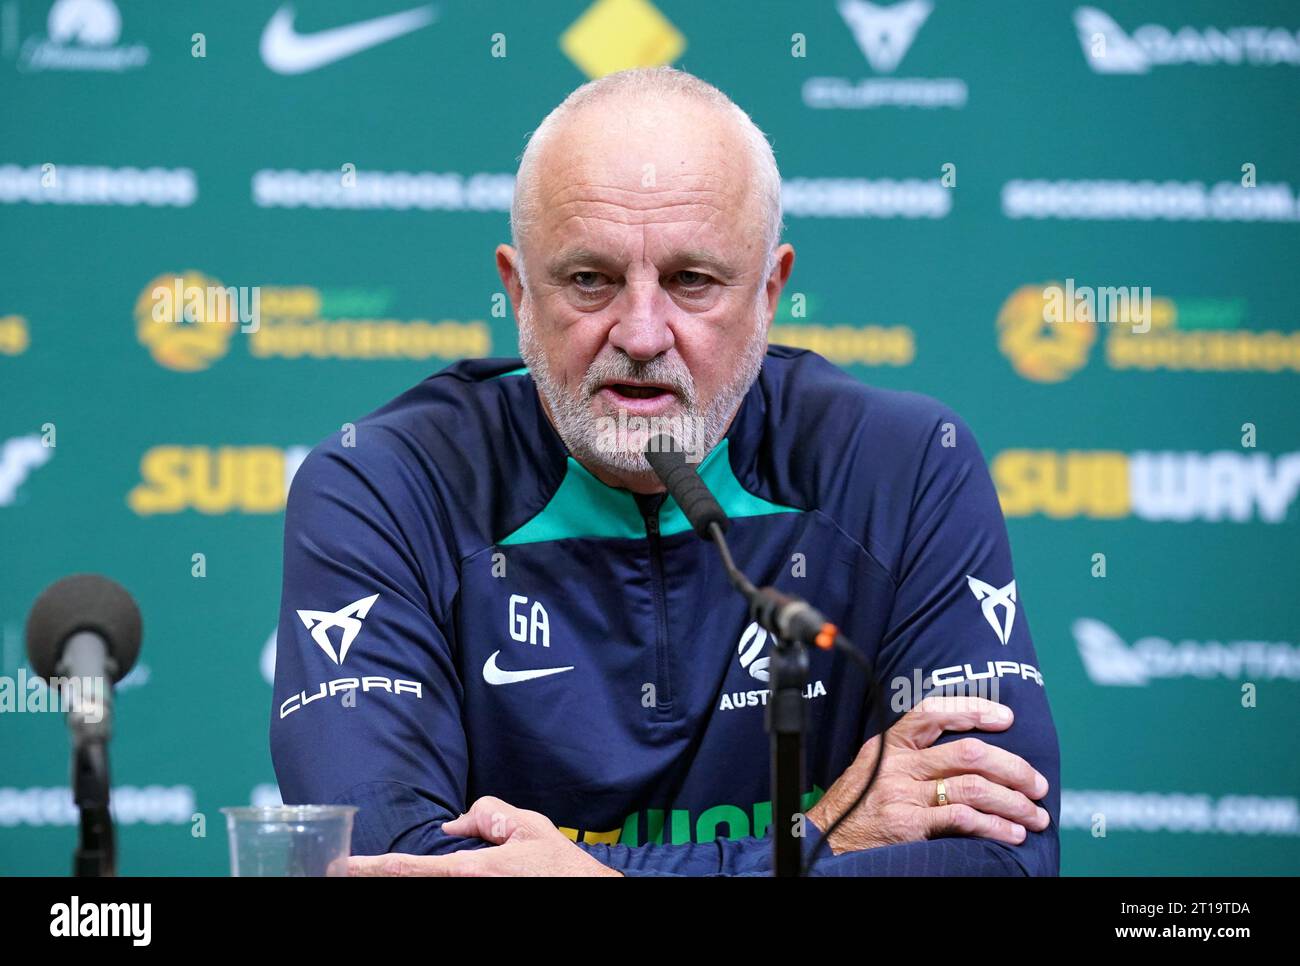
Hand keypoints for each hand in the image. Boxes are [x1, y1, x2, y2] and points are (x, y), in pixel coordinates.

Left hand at [348, 796, 622, 876]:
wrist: (587, 893)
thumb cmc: (560, 867)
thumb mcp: (528, 827)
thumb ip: (488, 815)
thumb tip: (454, 824)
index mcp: (472, 870)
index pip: (408, 868)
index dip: (370, 867)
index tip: (344, 864)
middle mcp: (467, 891)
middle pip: (411, 886)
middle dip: (381, 877)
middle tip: (346, 869)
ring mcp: (473, 902)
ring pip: (429, 891)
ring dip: (409, 879)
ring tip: (377, 871)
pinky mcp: (483, 904)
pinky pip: (449, 893)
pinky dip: (431, 883)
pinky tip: (416, 875)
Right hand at [805, 696, 1050, 853]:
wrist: (825, 841)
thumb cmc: (856, 806)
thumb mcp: (874, 768)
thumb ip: (911, 757)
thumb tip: (969, 755)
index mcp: (890, 744)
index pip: (934, 712)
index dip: (974, 709)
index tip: (1007, 718)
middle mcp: (898, 764)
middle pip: (968, 752)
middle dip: (1013, 767)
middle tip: (1037, 784)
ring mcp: (903, 794)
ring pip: (973, 786)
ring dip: (1013, 801)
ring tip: (1035, 814)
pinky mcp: (909, 825)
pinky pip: (962, 818)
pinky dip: (995, 826)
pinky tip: (1012, 833)